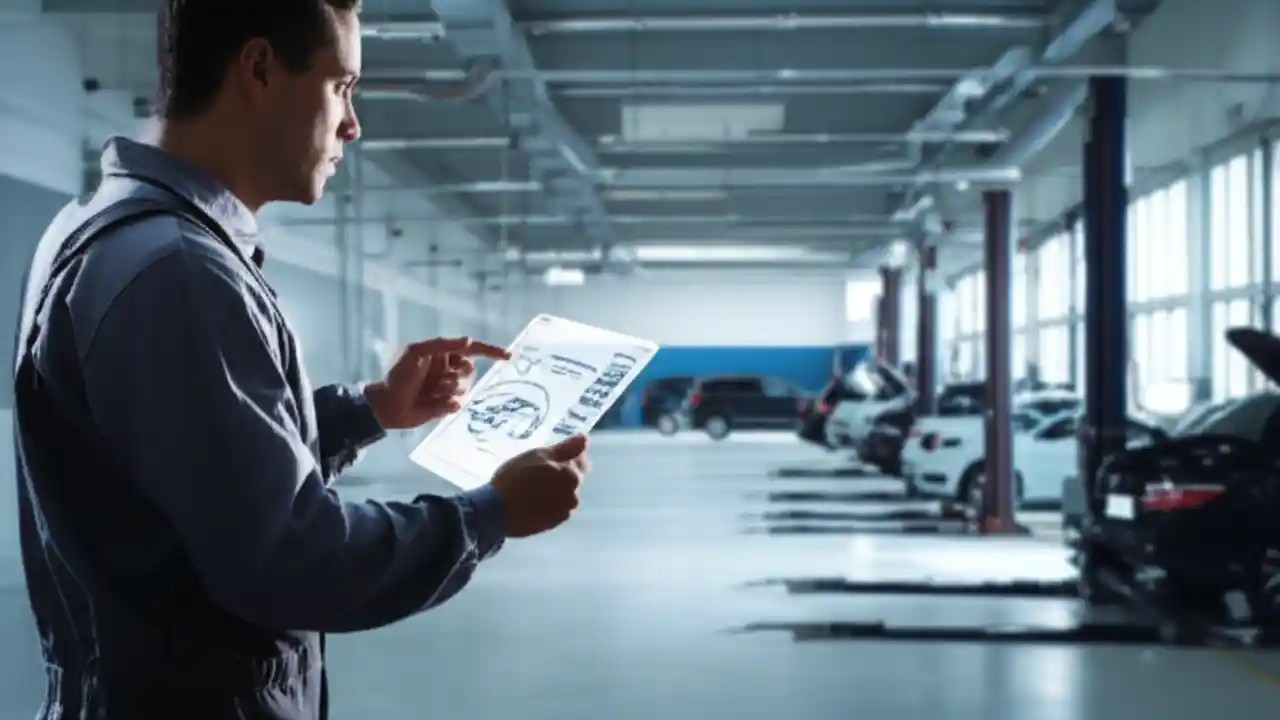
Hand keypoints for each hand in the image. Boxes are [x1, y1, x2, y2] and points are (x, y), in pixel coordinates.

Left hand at [364, 336, 509, 429]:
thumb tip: (469, 341)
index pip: (472, 349)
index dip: (491, 351)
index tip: (508, 356)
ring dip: (450, 389)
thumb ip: (442, 344)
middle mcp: (446, 369)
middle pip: (470, 369)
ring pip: (465, 387)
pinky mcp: (445, 405)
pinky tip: (432, 404)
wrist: (387, 405)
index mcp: (441, 354)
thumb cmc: (399, 375)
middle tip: (443, 378)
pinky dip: (447, 403)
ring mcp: (446, 388)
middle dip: (459, 373)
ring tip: (432, 392)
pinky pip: (457, 403)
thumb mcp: (417, 352)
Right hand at [489, 435, 590, 537]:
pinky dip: (548, 504)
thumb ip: (566, 448)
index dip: (565, 458)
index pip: (580, 462)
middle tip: (536, 473)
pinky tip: (532, 501)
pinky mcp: (552, 524)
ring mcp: (563, 512)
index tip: (549, 458)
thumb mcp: (539, 455)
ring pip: (563, 495)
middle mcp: (573, 495)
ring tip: (532, 488)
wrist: (496, 511)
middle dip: (559, 474)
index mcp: (572, 476)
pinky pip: (555, 509)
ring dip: (554, 490)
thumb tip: (585, 438)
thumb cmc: (516, 477)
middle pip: (571, 480)